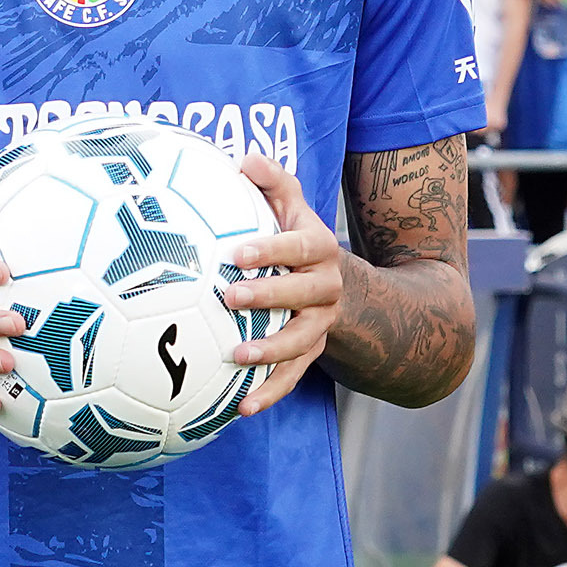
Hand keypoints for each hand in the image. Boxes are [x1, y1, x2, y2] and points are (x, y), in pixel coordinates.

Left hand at [221, 155, 344, 415]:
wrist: (337, 284)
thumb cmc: (295, 237)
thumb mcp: (291, 204)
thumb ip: (271, 180)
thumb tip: (243, 158)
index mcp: (319, 249)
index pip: (299, 246)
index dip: (271, 249)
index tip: (236, 252)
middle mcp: (326, 287)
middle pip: (303, 294)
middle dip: (268, 295)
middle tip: (229, 297)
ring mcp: (320, 324)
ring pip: (300, 340)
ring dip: (270, 351)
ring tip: (236, 357)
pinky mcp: (311, 353)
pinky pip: (292, 377)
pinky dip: (269, 393)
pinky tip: (241, 408)